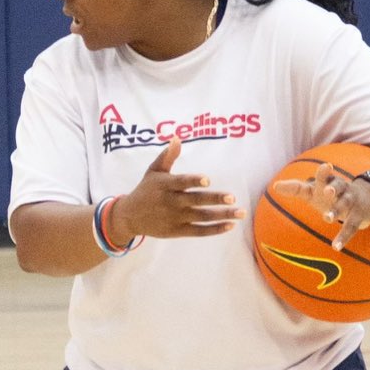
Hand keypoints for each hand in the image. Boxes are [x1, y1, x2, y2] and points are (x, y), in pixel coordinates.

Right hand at [109, 138, 245, 243]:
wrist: (129, 217)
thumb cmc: (145, 190)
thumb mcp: (153, 171)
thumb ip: (167, 156)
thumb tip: (177, 138)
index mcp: (165, 185)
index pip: (181, 182)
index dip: (194, 181)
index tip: (207, 180)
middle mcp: (171, 202)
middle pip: (196, 201)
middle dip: (215, 199)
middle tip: (232, 197)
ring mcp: (175, 218)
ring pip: (201, 217)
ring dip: (222, 216)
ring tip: (240, 212)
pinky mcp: (177, 231)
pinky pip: (199, 231)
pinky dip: (214, 230)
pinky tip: (229, 226)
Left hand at [277, 166, 369, 250]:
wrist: (366, 199)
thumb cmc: (332, 195)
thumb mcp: (314, 191)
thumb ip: (296, 188)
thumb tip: (275, 186)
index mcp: (328, 181)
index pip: (322, 176)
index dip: (323, 172)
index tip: (326, 166)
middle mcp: (341, 188)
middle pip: (337, 185)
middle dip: (332, 188)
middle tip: (327, 191)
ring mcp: (350, 201)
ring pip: (344, 204)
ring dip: (336, 210)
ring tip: (327, 218)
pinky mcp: (358, 215)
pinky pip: (351, 226)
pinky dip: (344, 236)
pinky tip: (336, 247)